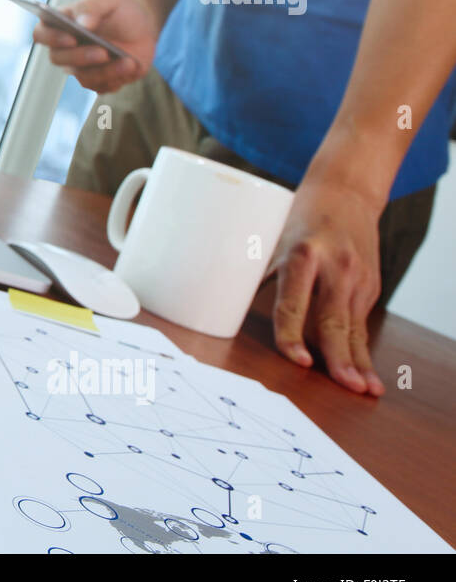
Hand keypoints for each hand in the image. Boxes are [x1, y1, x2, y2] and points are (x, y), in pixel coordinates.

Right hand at [33, 0, 158, 92]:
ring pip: (83, 77)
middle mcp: (65, 49)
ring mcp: (80, 67)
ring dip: (106, 71)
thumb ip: (92, 7)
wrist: (141, 25)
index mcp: (60, 25)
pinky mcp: (98, 80)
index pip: (41, 34)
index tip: (72, 38)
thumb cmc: (119, 9)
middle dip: (81, 57)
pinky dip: (118, 77)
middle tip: (103, 52)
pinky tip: (132, 66)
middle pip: (59, 59)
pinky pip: (102, 86)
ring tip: (128, 62)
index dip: (51, 38)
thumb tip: (82, 24)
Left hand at [269, 176, 386, 395]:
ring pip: (355, 327)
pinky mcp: (370, 286)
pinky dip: (362, 350)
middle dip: (341, 356)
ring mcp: (357, 278)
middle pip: (335, 320)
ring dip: (359, 361)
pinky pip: (360, 324)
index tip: (298, 359)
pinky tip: (367, 374)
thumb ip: (252, 272)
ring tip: (365, 390)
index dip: (294, 333)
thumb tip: (212, 305)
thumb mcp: (270, 238)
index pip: (294, 301)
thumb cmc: (295, 217)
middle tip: (347, 386)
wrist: (345, 191)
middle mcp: (335, 267)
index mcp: (302, 253)